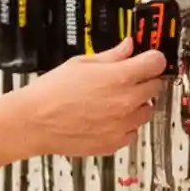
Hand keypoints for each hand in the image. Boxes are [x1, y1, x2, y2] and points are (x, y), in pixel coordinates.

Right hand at [18, 39, 166, 156]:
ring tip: (112, 103)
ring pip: (147, 111)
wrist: (33, 122)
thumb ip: (110, 56)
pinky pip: (133, 132)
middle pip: (156, 87)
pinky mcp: (116, 143)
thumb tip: (128, 47)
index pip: (157, 63)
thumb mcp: (79, 64)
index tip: (148, 60)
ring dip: (136, 105)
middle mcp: (126, 101)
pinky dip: (124, 126)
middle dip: (144, 81)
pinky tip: (105, 119)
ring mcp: (123, 124)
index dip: (152, 59)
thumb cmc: (50, 92)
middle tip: (124, 82)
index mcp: (119, 77)